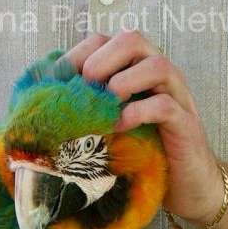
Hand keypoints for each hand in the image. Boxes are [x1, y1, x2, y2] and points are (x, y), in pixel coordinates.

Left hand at [69, 30, 225, 227]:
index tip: (57, 81)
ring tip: (106, 106)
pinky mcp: (186, 124)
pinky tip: (120, 127)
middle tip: (85, 88)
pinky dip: (139, 112)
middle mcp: (158, 75)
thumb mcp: (107, 127)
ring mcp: (176, 96)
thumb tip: (40, 104)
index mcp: (134, 69)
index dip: (77, 53)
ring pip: (158, 65)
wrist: (187, 189)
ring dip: (124, 81)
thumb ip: (84, 109)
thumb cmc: (141, 154)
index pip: (104, 39)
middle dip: (102, 59)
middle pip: (133, 39)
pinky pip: (165, 105)